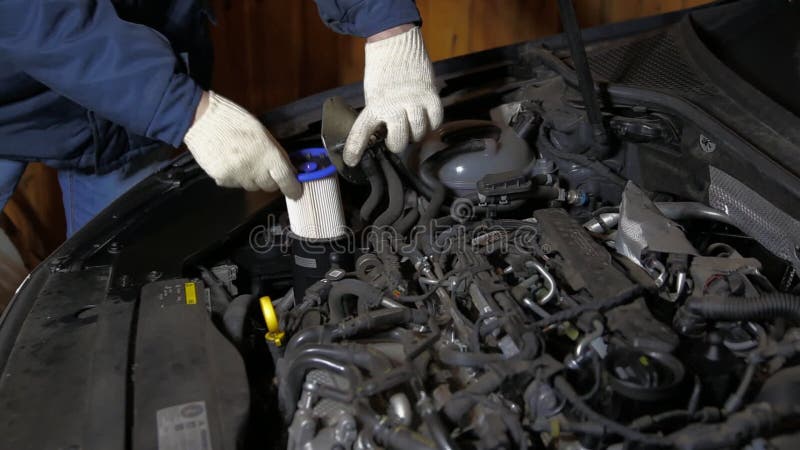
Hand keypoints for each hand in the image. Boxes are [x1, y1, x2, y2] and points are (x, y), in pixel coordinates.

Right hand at [184, 91, 301, 198]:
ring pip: (252, 186)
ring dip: (253, 178)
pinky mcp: (222, 180)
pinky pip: (236, 184)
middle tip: (264, 166)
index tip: (295, 191)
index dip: (293, 188)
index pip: (286, 179)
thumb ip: (276, 152)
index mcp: (268, 153)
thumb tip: (288, 169)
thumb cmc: (233, 120)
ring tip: (243, 159)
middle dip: (271, 179)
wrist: (201, 119)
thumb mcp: (262, 132)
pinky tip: (230, 162)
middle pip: (269, 186)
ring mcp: (237, 176)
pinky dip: (236, 177)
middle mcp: (254, 169)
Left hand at [344, 26, 442, 165]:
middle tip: (396, 138)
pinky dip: (432, 124)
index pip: (362, 132)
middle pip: (399, 141)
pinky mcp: (431, 95)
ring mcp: (414, 100)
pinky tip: (425, 118)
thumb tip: (383, 137)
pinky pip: (436, 121)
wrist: (395, 42)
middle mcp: (394, 105)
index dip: (355, 149)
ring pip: (419, 133)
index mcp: (374, 105)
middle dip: (397, 144)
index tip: (352, 161)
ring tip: (411, 125)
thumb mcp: (373, 95)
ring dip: (416, 134)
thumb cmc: (383, 72)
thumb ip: (378, 115)